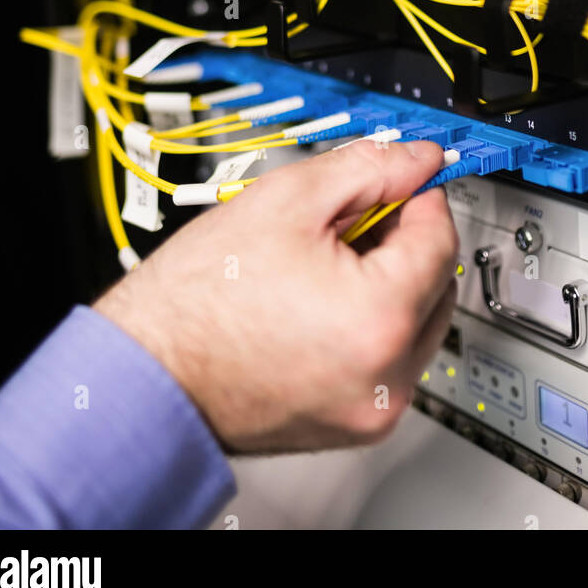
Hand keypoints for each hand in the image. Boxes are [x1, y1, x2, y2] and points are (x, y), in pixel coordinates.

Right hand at [95, 138, 457, 453]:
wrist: (146, 373)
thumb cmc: (197, 297)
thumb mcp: (287, 199)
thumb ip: (368, 169)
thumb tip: (417, 159)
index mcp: (379, 318)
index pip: (440, 238)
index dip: (422, 194)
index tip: (405, 177)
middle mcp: (388, 377)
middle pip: (436, 284)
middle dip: (405, 240)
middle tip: (355, 215)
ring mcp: (371, 411)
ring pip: (416, 324)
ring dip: (391, 283)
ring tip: (324, 261)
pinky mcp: (351, 427)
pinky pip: (387, 362)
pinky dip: (369, 327)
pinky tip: (318, 303)